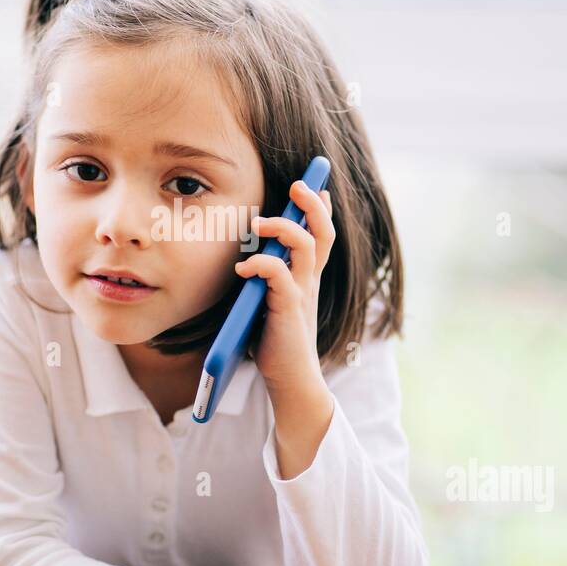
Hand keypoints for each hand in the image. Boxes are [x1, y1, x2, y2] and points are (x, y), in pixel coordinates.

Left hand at [234, 181, 334, 398]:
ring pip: (306, 246)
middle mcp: (310, 281)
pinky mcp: (289, 309)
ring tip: (259, 222)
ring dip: (283, 228)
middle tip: (299, 185)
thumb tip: (248, 255)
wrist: (290, 380)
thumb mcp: (272, 301)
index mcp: (308, 278)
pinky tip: (243, 269)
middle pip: (323, 233)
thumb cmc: (276, 342)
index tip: (317, 186)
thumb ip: (268, 278)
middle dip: (313, 205)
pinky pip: (280, 276)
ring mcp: (302, 293)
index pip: (322, 236)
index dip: (321, 209)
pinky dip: (261, 264)